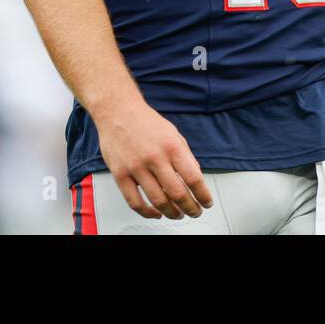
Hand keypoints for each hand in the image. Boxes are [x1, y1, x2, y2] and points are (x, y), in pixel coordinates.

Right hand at [93, 98, 213, 218]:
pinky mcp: (120, 174)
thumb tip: (196, 177)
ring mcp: (136, 167)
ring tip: (178, 214)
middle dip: (190, 208)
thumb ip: (185, 155)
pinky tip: (155, 212)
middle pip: (178, 193)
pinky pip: (134, 201)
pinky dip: (147, 213)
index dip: (203, 195)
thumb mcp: (173, 133)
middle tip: (194, 212)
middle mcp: (155, 157)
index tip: (206, 203)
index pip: (194, 178)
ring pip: (158, 201)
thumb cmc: (145, 121)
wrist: (117, 110)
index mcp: (171, 146)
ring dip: (172, 213)